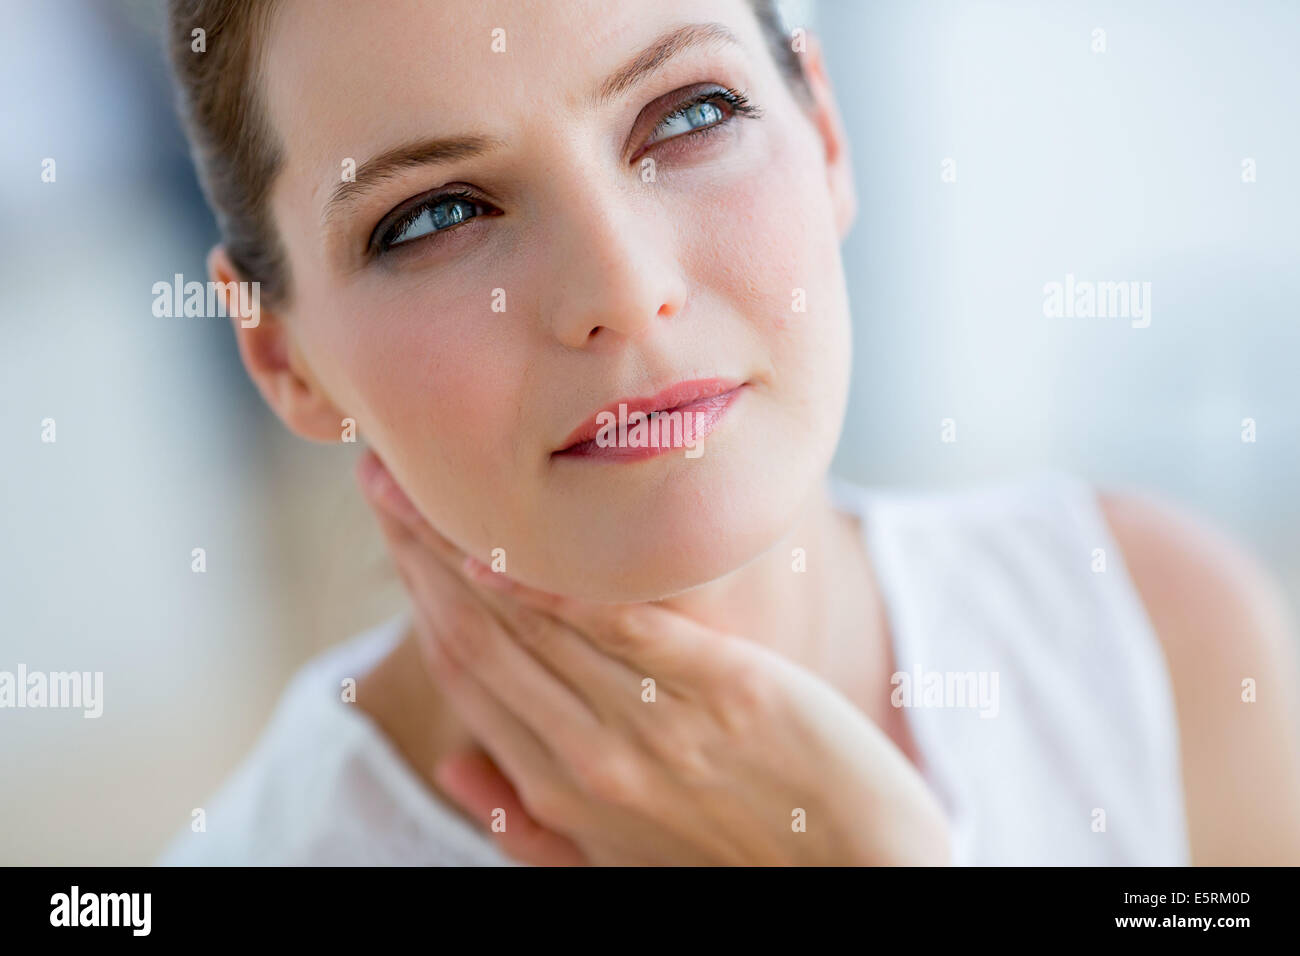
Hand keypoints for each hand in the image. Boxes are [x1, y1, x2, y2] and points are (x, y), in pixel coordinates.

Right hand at [357, 449, 951, 865]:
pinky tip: (519, 536)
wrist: (854, 876)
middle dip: (418, 550)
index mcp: (557, 789)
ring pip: (534, 624)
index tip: (391, 526)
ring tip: (427, 478)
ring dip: (467, 545)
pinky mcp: (728, 691)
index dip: (415, 592)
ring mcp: (655, 726)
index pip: (464, 672)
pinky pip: (627, 628)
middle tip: (381, 475)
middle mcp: (589, 757)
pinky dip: (566, 584)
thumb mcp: (613, 860)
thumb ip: (528, 820)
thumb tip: (451, 765)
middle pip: (479, 636)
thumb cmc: (734, 858)